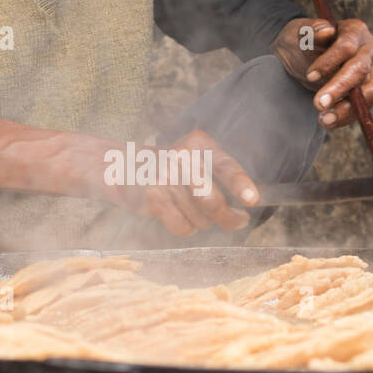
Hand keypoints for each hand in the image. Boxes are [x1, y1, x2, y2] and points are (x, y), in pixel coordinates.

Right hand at [96, 129, 259, 236]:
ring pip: (200, 217)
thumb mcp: (193, 158)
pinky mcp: (152, 196)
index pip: (225, 165)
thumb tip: (244, 208)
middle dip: (228, 217)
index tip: (252, 200)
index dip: (240, 184)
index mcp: (198, 144)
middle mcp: (182, 157)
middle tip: (238, 221)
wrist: (121, 166)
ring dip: (201, 221)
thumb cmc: (168, 168)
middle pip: (213, 200)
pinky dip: (184, 227)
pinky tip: (175, 215)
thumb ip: (219, 177)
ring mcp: (165, 177)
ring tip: (188, 208)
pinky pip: (182, 226)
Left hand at [271, 16, 372, 130]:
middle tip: (318, 104)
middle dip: (339, 88)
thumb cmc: (305, 44)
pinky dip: (348, 116)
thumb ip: (311, 32)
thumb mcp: (300, 36)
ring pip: (371, 90)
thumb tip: (325, 30)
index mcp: (355, 30)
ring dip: (347, 108)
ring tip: (324, 119)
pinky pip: (367, 105)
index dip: (329, 61)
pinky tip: (330, 121)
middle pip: (361, 69)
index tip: (310, 76)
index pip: (347, 46)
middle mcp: (371, 47)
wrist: (306, 59)